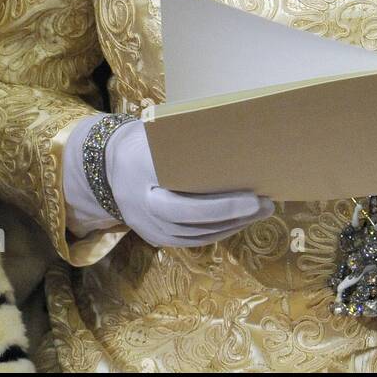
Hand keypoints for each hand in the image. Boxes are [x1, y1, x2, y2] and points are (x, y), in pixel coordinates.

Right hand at [102, 117, 275, 248]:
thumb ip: (183, 145)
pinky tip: (240, 219)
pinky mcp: (159, 239)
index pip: (186, 207)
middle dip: (236, 216)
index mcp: (144, 190)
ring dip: (233, 225)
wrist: (108, 169)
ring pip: (198, 236)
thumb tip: (230, 135)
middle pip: (197, 225)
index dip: (222, 206)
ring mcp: (152, 232)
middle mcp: (146, 217)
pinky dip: (219, 231)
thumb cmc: (140, 145)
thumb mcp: (155, 139)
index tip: (253, 197)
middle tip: (267, 203)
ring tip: (261, 210)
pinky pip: (193, 240)